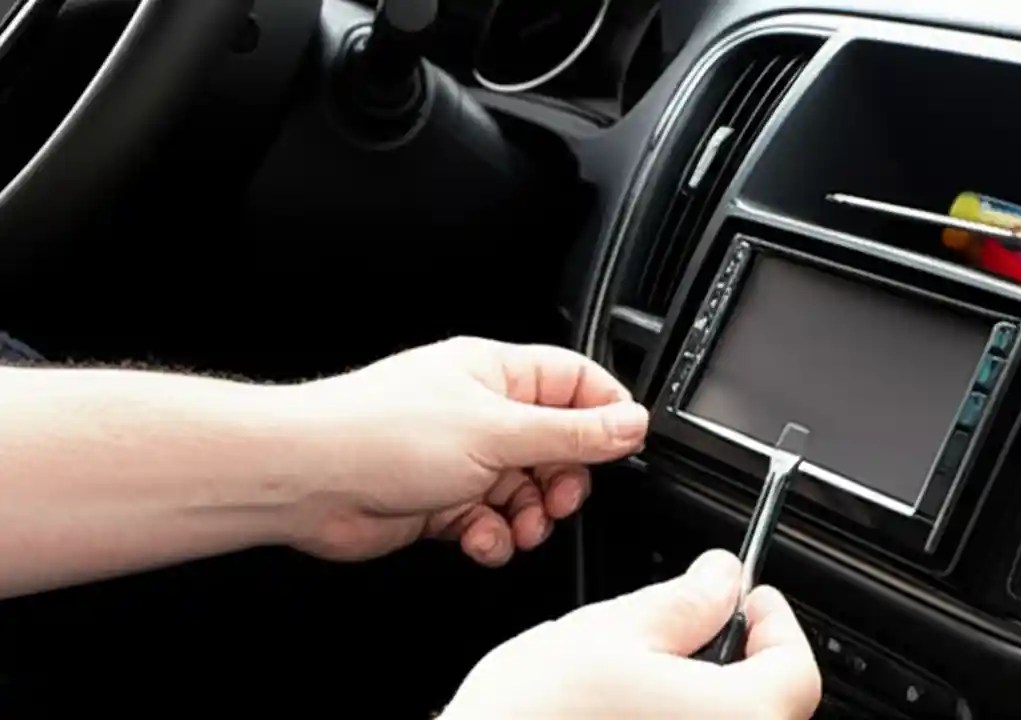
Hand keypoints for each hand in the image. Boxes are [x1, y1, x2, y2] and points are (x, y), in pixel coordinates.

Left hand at [288, 336, 648, 566]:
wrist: (308, 479)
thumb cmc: (383, 433)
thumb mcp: (499, 432)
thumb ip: (572, 434)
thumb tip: (631, 423)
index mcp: (498, 374)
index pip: (577, 382)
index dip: (606, 415)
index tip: (622, 450)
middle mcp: (482, 412)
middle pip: (557, 444)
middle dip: (564, 479)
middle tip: (559, 499)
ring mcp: (461, 456)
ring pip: (525, 489)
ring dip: (529, 516)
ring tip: (518, 526)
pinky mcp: (440, 499)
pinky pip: (489, 520)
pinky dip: (492, 536)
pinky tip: (480, 539)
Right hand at [441, 549, 822, 719]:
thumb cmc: (532, 718)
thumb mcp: (612, 631)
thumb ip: (683, 600)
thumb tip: (720, 577)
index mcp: (735, 719)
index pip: (796, 668)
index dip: (776, 621)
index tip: (749, 595)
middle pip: (769, 704)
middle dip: (738, 654)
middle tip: (696, 619)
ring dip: (706, 692)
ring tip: (649, 666)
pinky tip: (631, 711)